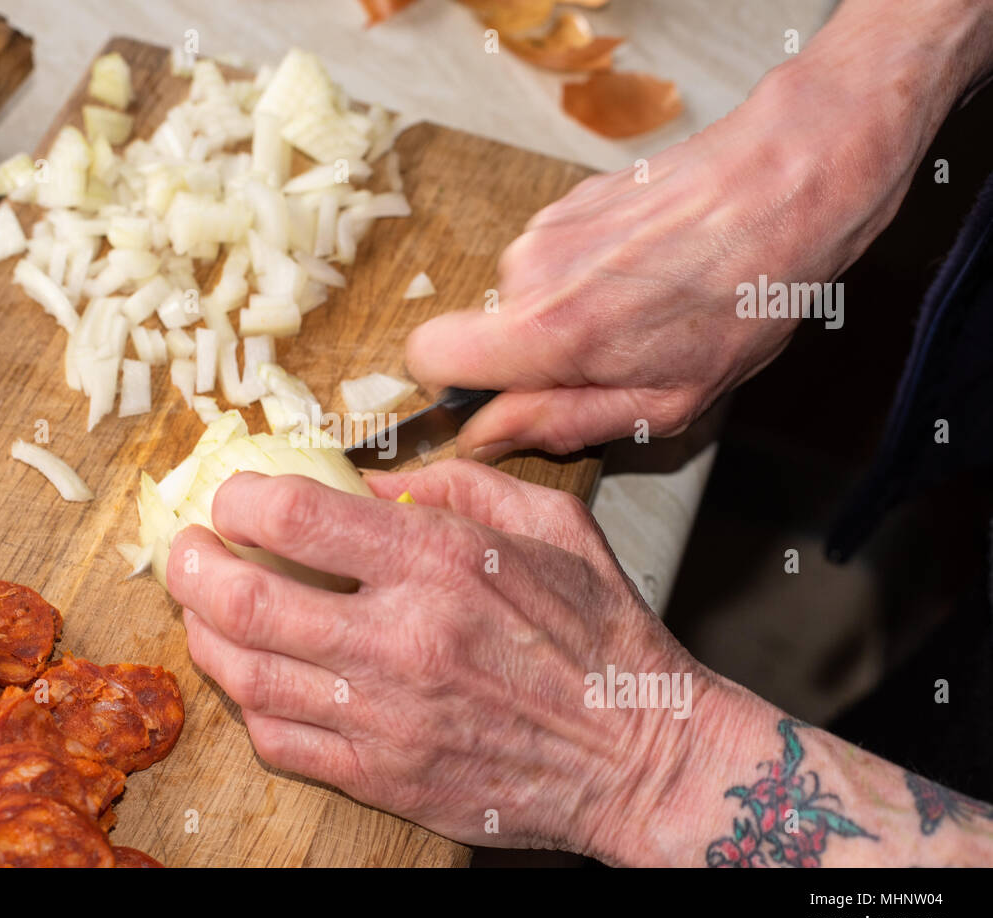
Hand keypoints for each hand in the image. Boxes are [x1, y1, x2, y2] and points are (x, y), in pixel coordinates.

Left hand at [167, 459, 723, 860]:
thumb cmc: (599, 636)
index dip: (239, 498)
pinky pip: (278, 741)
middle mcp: (401, 639)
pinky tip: (251, 677)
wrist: (638, 756)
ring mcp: (384, 717)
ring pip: (246, 674)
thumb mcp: (549, 523)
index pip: (295, 516)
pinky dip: (247, 704)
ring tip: (202, 608)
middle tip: (187, 551)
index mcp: (440, 562)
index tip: (233, 497)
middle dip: (192, 566)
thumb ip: (457, 483)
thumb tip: (369, 483)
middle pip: (245, 598)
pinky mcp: (381, 777)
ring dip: (204, 634)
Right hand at [405, 0, 988, 459]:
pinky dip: (588, 276)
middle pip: (483, 334)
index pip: (426, 356)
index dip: (453, 386)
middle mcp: (530, 270)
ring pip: (523, 298)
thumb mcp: (667, 399)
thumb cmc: (746, 294)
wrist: (788, 183)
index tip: (498, 399)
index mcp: (549, 330)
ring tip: (644, 310)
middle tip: (614, 358)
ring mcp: (546, 228)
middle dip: (533, 357)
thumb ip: (562, 423)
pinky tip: (647, 273)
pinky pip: (552, 261)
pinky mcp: (567, 201)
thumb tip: (487, 438)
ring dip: (569, 315)